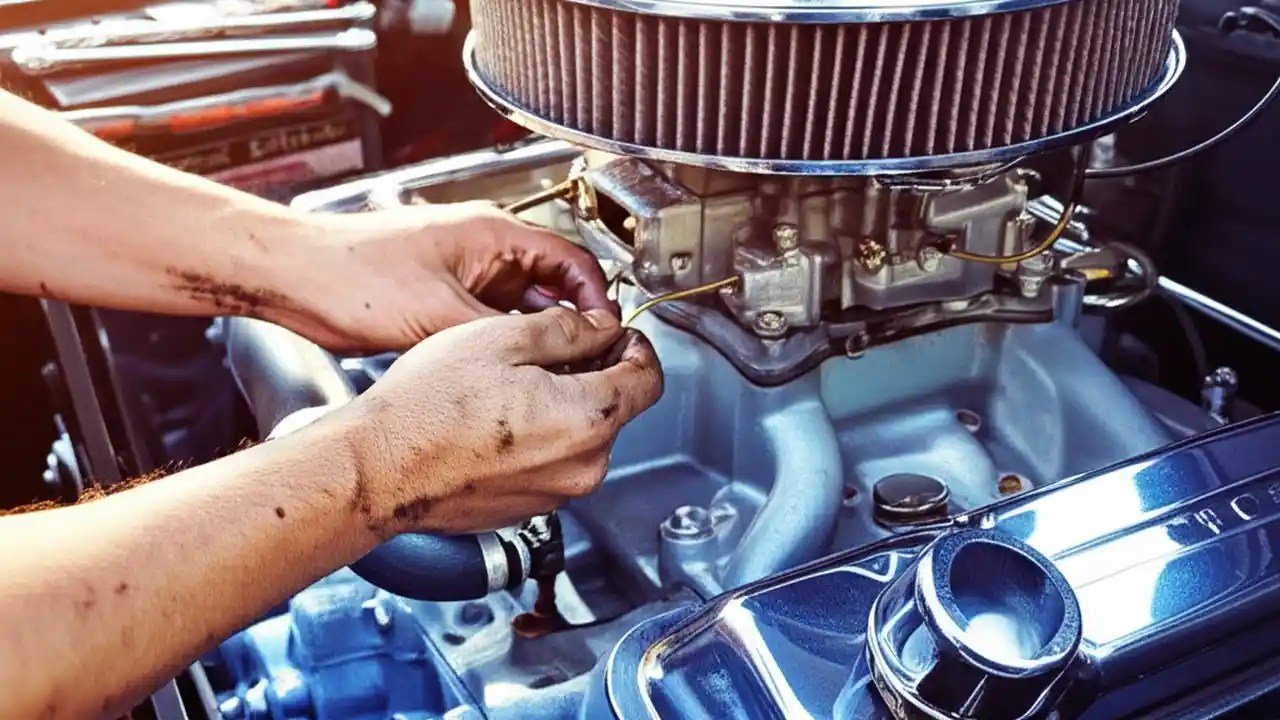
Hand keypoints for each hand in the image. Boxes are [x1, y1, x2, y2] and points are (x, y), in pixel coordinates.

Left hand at [280, 202, 614, 351]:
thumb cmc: (351, 275)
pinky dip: (505, 342)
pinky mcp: (442, 295)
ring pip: (522, 306)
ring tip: (549, 371)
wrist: (295, 278)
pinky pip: (490, 319)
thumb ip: (504, 331)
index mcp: (494, 234)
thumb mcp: (440, 314)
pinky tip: (506, 371)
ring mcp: (463, 271)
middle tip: (584, 361)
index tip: (607, 335)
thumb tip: (551, 350)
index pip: (573, 260)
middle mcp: (483, 248)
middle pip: (553, 285)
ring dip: (536, 336)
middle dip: (571, 323)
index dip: (597, 301)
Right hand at [335, 306, 661, 535]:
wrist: (379, 468)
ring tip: (510, 385)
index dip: (636, 347)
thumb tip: (603, 328)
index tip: (618, 334)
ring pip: (584, 437)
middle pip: (616, 408)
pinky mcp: (530, 508)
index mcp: (588, 419)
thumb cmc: (428, 408)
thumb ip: (569, 331)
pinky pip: (553, 463)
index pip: (650, 378)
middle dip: (594, 374)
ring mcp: (558, 493)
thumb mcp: (503, 340)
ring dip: (564, 406)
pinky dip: (539, 437)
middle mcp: (585, 466)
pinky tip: (496, 419)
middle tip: (549, 350)